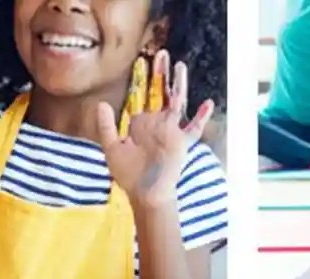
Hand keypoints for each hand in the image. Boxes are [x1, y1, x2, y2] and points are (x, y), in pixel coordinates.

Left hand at [95, 49, 214, 206]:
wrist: (145, 194)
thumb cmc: (128, 175)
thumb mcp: (112, 148)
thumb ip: (107, 126)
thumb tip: (101, 104)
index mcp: (141, 123)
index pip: (141, 95)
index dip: (141, 78)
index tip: (140, 61)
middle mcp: (157, 123)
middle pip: (160, 93)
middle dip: (160, 73)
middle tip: (161, 53)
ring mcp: (171, 131)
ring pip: (177, 102)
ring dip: (178, 84)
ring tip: (180, 66)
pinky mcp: (182, 142)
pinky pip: (194, 128)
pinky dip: (202, 117)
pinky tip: (207, 103)